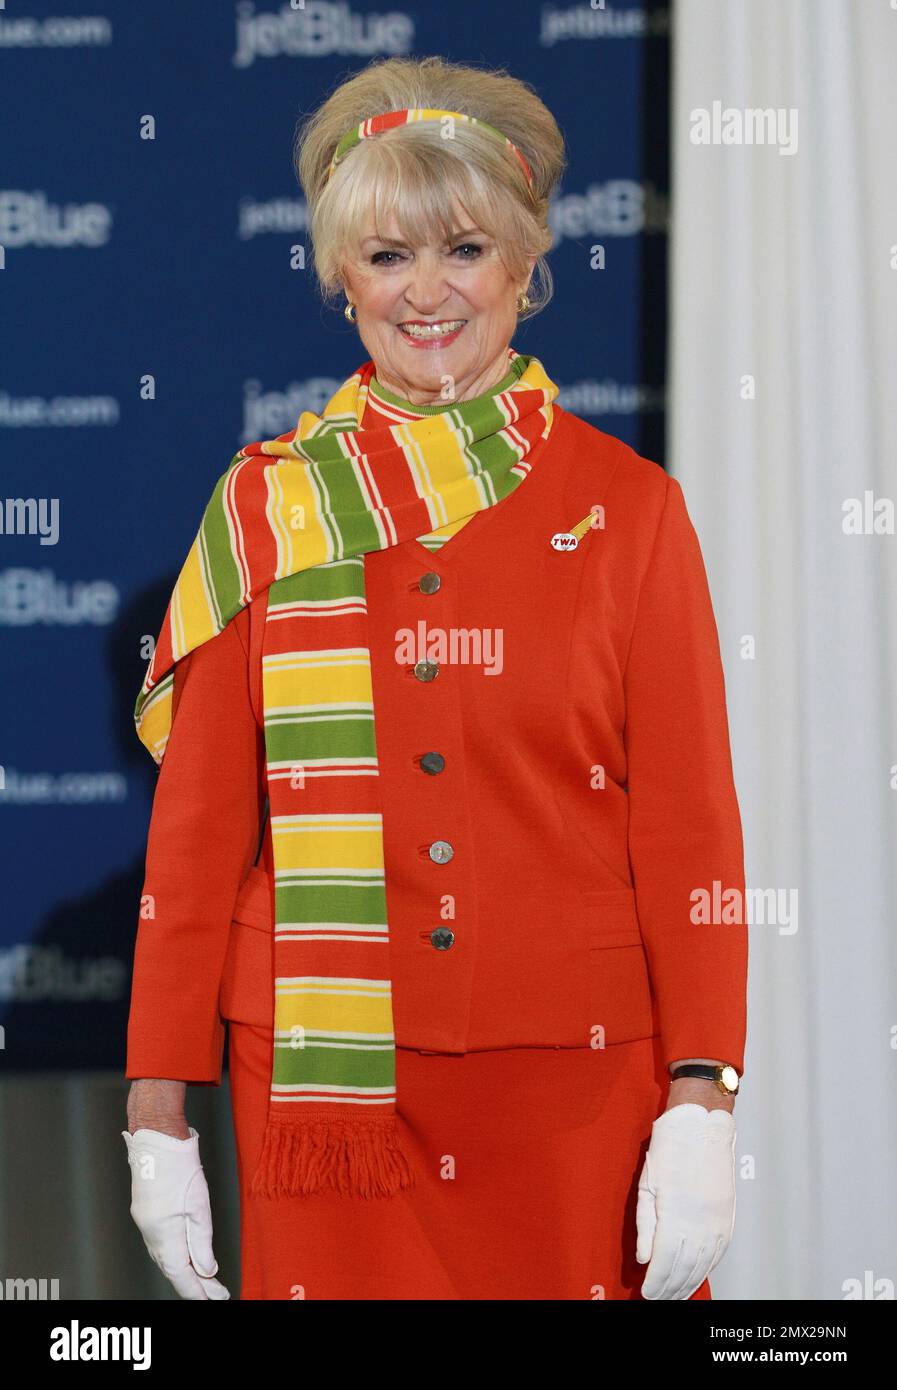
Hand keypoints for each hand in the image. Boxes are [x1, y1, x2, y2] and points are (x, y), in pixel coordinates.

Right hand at [122, 1126, 230, 1299]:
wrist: (157, 1138)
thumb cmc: (179, 1165)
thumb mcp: (199, 1205)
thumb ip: (202, 1242)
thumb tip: (207, 1271)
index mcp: (163, 1234)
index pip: (180, 1275)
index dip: (198, 1292)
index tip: (215, 1299)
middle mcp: (150, 1233)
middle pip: (171, 1270)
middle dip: (193, 1286)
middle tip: (214, 1294)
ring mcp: (145, 1223)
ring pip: (164, 1259)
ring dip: (183, 1272)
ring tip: (204, 1283)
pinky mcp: (145, 1213)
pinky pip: (159, 1245)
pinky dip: (173, 1256)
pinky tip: (185, 1257)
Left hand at [635, 1102, 736, 1299]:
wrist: (703, 1127)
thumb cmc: (670, 1149)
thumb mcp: (648, 1184)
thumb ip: (646, 1225)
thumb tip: (644, 1259)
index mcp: (676, 1216)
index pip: (664, 1263)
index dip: (655, 1283)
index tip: (646, 1293)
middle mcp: (700, 1224)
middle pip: (684, 1269)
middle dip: (670, 1289)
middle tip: (658, 1300)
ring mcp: (717, 1222)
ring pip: (703, 1265)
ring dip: (688, 1284)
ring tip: (675, 1296)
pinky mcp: (728, 1218)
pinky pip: (718, 1253)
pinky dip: (706, 1269)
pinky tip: (697, 1276)